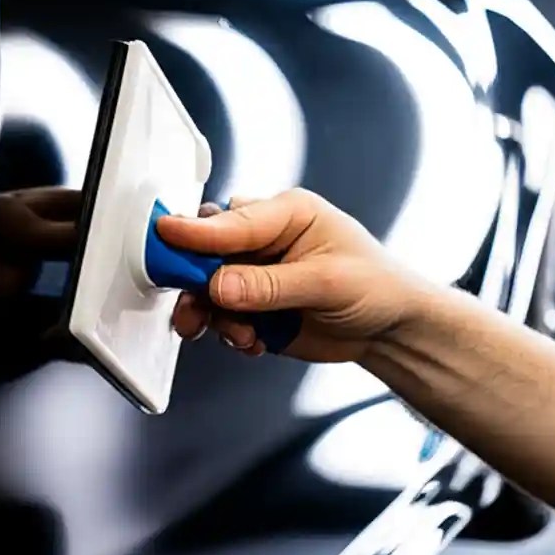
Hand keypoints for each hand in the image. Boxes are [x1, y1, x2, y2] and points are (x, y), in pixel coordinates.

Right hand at [159, 188, 426, 362]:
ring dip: (215, 315)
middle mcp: (265, 239)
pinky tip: (255, 341)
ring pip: (208, 288)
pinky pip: (221, 316)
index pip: (230, 221)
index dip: (195, 231)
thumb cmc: (376, 288)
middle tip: (195, 306)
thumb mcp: (327, 282)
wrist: (389, 331)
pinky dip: (229, 333)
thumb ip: (268, 285)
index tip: (164, 235)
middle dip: (196, 281)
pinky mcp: (253, 305)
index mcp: (286, 213)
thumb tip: (219, 285)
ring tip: (242, 334)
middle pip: (207, 251)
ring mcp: (256, 273)